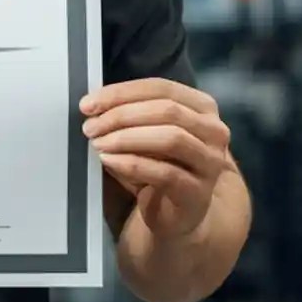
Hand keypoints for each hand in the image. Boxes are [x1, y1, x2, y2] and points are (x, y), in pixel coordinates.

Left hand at [81, 78, 231, 238]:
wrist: (178, 213)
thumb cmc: (159, 164)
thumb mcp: (143, 132)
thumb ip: (127, 114)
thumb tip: (92, 105)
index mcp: (201, 106)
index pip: (160, 87)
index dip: (121, 93)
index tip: (88, 104)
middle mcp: (214, 131)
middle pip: (167, 110)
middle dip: (121, 115)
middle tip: (90, 127)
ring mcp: (210, 162)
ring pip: (170, 138)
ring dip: (126, 138)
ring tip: (98, 143)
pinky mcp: (199, 192)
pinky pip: (165, 173)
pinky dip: (131, 164)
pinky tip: (109, 161)